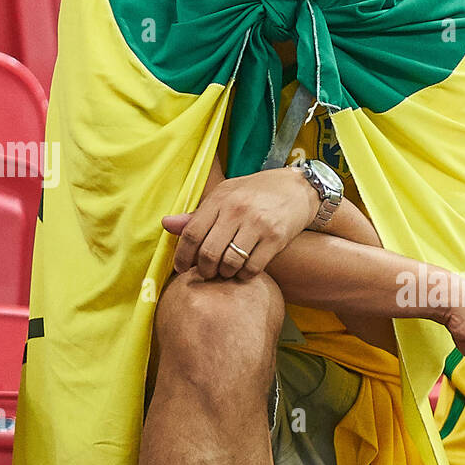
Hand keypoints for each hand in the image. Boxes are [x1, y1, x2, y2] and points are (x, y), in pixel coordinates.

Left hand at [162, 167, 319, 278]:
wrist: (297, 188)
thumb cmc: (256, 193)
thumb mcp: (226, 195)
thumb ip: (198, 214)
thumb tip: (166, 225)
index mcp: (220, 199)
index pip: (191, 233)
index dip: (182, 256)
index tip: (181, 268)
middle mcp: (237, 210)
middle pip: (208, 252)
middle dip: (204, 270)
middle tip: (206, 273)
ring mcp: (258, 224)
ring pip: (229, 263)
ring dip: (224, 274)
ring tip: (225, 272)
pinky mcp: (276, 238)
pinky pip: (253, 267)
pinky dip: (244, 275)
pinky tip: (243, 271)